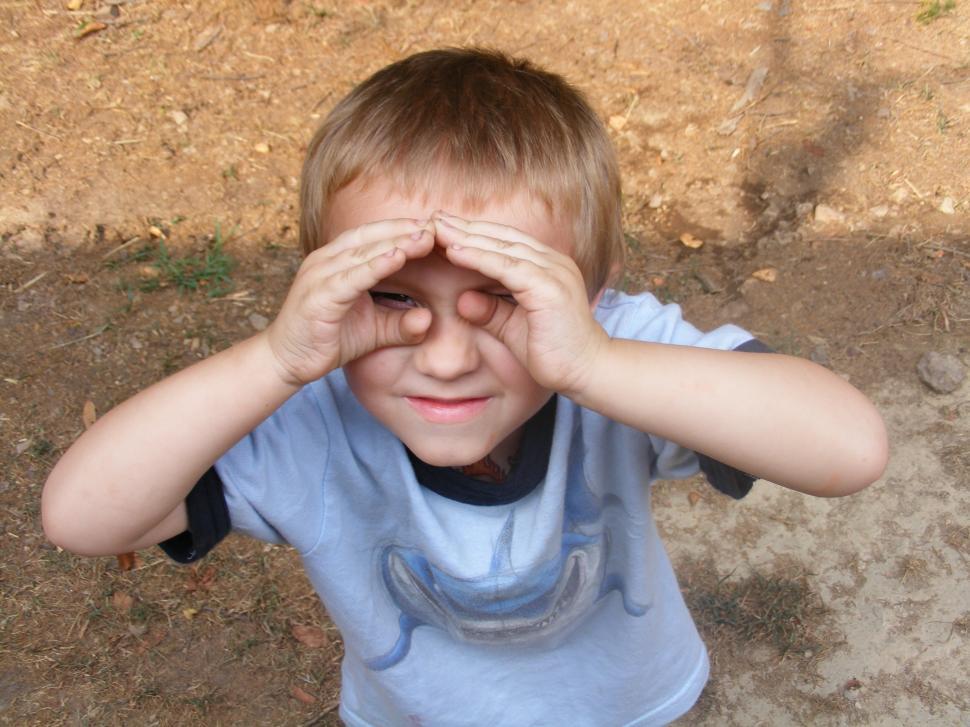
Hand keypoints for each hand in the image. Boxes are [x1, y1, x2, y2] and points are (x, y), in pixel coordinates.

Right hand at [265, 219, 434, 385]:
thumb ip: (399, 324)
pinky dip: (375, 266)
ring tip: (424, 237)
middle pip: (370, 236)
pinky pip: (351, 277)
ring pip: (362, 252)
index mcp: (337, 261)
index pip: (373, 236)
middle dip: (404, 230)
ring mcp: (319, 276)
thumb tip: (428, 319)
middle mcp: (326, 260)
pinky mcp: (318, 296)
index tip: (434, 228)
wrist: (287, 362)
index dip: (402, 230)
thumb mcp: (372, 330)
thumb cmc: (327, 340)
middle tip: (436, 225)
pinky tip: (398, 258)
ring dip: (396, 242)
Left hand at [433, 211, 608, 395]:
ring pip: (503, 247)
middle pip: (502, 237)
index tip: (443, 229)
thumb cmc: (554, 352)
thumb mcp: (513, 327)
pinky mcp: (549, 288)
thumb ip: (491, 311)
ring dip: (467, 237)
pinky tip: (455, 252)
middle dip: (466, 227)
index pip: (506, 241)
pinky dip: (479, 258)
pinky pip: (507, 267)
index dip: (474, 233)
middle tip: (433, 218)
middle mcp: (552, 262)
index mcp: (547, 266)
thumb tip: (463, 299)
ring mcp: (553, 272)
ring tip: (437, 229)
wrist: (587, 372)